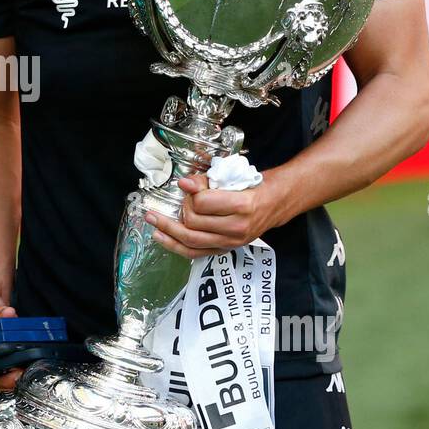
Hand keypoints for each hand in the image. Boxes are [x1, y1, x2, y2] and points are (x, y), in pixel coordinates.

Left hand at [145, 173, 290, 260]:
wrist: (276, 203)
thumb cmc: (255, 185)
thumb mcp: (235, 176)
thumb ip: (208, 180)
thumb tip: (184, 184)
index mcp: (242, 205)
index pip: (204, 203)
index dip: (191, 192)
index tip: (185, 184)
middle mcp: (237, 227)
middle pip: (194, 223)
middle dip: (180, 210)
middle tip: (175, 200)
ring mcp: (231, 241)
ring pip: (192, 241)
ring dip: (168, 230)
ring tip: (152, 220)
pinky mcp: (226, 249)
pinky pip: (196, 252)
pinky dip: (176, 246)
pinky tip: (161, 236)